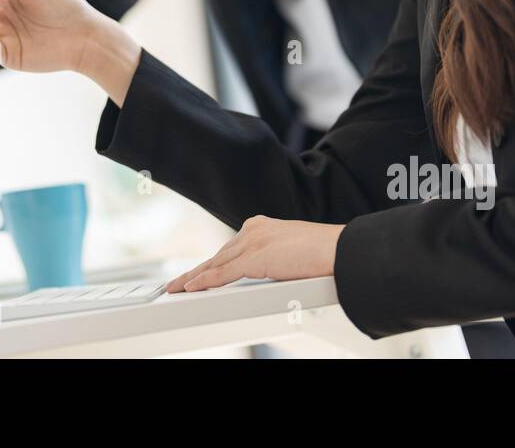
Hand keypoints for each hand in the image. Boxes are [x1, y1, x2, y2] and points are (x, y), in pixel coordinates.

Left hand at [165, 216, 346, 292]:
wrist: (339, 250)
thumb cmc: (324, 253)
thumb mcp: (292, 253)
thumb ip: (275, 260)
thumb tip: (270, 275)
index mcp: (262, 226)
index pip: (229, 249)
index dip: (211, 264)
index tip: (196, 273)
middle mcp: (254, 230)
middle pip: (218, 256)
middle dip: (196, 271)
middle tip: (177, 283)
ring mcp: (254, 243)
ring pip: (215, 264)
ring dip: (193, 278)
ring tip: (175, 288)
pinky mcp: (256, 258)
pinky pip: (223, 273)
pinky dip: (204, 281)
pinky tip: (190, 287)